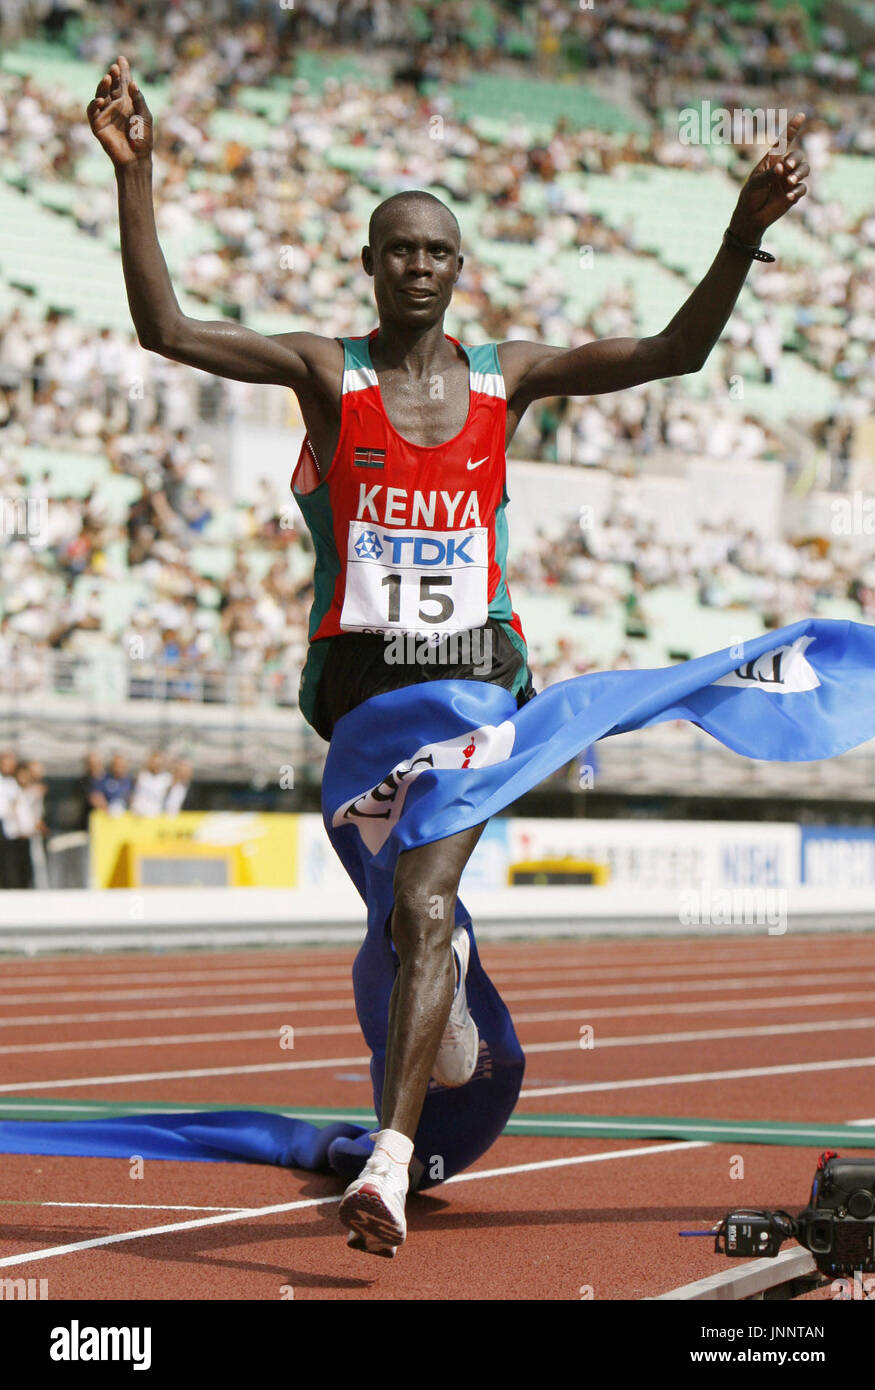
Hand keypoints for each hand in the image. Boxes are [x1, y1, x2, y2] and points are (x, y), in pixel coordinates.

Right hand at [86, 54, 152, 168]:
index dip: (123, 71)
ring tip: (108, 77)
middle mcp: (115, 105)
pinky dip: (94, 104)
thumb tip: (133, 83)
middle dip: (113, 75)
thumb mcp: (145, 117)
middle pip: (111, 86)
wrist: (136, 159)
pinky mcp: (97, 124)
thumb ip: (139, 100)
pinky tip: (100, 100)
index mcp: (127, 102)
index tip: (122, 59)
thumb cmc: (143, 140)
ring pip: (101, 94)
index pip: (123, 83)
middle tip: (115, 67)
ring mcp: (105, 113)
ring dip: (103, 85)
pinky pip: (92, 111)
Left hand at [730, 112, 808, 241]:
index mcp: (773, 160)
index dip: (793, 128)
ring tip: (790, 182)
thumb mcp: (756, 183)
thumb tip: (782, 168)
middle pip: (798, 156)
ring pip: (805, 170)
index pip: (784, 141)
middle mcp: (784, 168)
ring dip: (799, 173)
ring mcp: (790, 180)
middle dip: (795, 160)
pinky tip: (789, 197)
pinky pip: (802, 188)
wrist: (751, 218)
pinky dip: (797, 191)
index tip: (801, 116)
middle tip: (787, 167)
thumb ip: (769, 174)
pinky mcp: (793, 194)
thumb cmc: (750, 196)